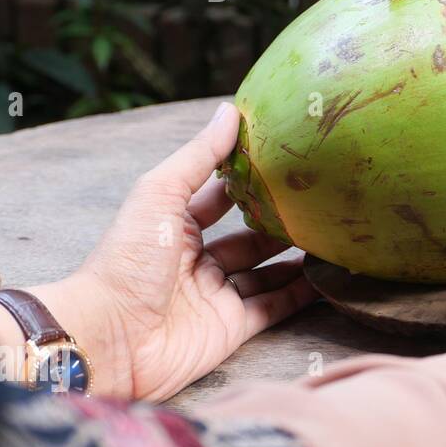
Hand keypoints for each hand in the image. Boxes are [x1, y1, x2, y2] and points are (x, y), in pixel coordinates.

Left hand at [30, 102, 316, 401]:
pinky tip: (328, 276)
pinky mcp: (232, 328)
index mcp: (175, 226)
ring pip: (267, 272)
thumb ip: (199, 157)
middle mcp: (197, 261)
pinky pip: (275, 308)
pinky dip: (301, 294)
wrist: (110, 336)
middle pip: (249, 237)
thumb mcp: (160, 195)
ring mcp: (217, 295)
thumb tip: (230, 110)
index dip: (249, 182)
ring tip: (334, 235)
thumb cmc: (127, 261)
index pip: (220, 199)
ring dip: (297, 257)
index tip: (286, 161)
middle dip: (281, 221)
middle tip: (320, 200)